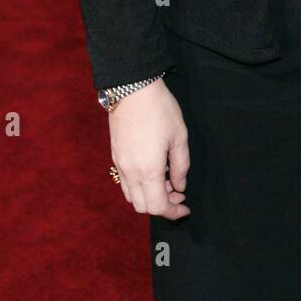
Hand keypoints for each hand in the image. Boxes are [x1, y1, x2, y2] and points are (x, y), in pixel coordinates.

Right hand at [108, 78, 189, 219]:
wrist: (133, 88)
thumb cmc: (160, 110)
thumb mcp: (179, 136)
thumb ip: (181, 166)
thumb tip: (179, 187)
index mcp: (148, 170)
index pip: (158, 207)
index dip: (173, 212)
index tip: (185, 208)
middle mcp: (130, 172)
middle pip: (143, 207)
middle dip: (162, 205)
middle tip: (178, 193)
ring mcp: (120, 164)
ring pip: (131, 197)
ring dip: (149, 197)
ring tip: (166, 182)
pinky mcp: (114, 155)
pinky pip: (124, 183)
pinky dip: (138, 187)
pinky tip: (152, 172)